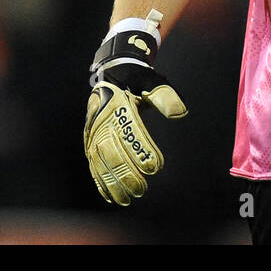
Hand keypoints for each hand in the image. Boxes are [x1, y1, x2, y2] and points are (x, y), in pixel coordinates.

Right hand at [83, 12, 187, 204]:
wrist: (112, 71)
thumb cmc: (136, 79)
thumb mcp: (152, 81)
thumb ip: (165, 96)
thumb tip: (180, 112)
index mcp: (119, 104)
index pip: (131, 131)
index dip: (141, 149)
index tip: (155, 166)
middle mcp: (102, 119)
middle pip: (113, 150)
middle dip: (126, 172)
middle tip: (141, 190)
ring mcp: (94, 131)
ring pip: (100, 160)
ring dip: (112, 181)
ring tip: (126, 199)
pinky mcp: (90, 139)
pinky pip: (93, 162)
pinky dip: (99, 180)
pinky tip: (109, 196)